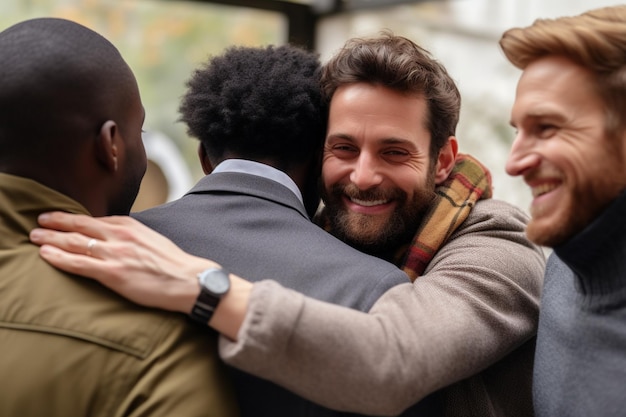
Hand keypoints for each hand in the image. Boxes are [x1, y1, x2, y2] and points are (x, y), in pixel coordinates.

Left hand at [29, 212, 215, 313]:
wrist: (188, 280)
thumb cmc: (173, 265)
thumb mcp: (152, 240)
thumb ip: (132, 237)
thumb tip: (117, 239)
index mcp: (130, 226)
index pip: (94, 220)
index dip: (73, 218)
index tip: (59, 217)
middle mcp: (120, 235)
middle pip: (79, 226)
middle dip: (56, 223)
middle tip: (39, 221)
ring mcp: (115, 253)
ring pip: (74, 242)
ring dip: (51, 238)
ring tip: (35, 236)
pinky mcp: (113, 273)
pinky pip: (79, 263)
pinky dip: (59, 257)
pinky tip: (45, 254)